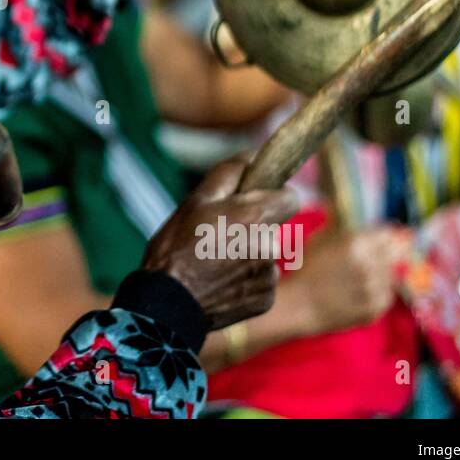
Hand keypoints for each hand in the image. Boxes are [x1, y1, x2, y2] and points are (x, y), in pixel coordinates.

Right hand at [141, 160, 299, 329]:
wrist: (167, 303)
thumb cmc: (178, 246)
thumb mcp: (196, 199)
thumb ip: (229, 172)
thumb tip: (252, 157)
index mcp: (256, 217)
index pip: (292, 198)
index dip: (273, 196)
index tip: (252, 202)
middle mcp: (270, 246)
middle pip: (273, 228)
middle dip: (253, 228)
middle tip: (218, 235)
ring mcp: (270, 276)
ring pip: (266, 255)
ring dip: (248, 255)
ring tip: (214, 262)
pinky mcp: (266, 300)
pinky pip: (261, 281)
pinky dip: (245, 280)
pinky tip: (220, 282)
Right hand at [290, 227, 407, 336]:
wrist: (299, 304)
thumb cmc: (307, 268)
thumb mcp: (321, 237)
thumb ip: (344, 226)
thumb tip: (355, 215)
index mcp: (357, 243)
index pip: (388, 234)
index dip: (385, 236)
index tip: (383, 240)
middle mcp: (370, 264)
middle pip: (396, 253)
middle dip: (387, 254)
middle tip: (373, 259)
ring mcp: (375, 287)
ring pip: (391, 274)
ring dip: (381, 273)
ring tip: (358, 278)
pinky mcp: (377, 306)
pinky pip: (387, 294)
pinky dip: (377, 292)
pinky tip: (358, 292)